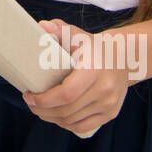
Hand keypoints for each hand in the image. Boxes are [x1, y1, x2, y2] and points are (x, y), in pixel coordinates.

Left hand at [21, 19, 130, 136]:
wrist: (123, 57)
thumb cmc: (93, 46)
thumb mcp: (77, 35)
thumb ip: (59, 29)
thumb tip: (42, 26)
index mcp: (94, 70)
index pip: (66, 94)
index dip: (44, 100)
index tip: (28, 95)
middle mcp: (105, 89)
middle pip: (67, 110)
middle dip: (43, 110)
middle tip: (30, 103)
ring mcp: (109, 104)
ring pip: (74, 120)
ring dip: (52, 118)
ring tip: (39, 110)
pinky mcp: (111, 113)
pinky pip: (84, 126)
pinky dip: (67, 124)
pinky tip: (56, 117)